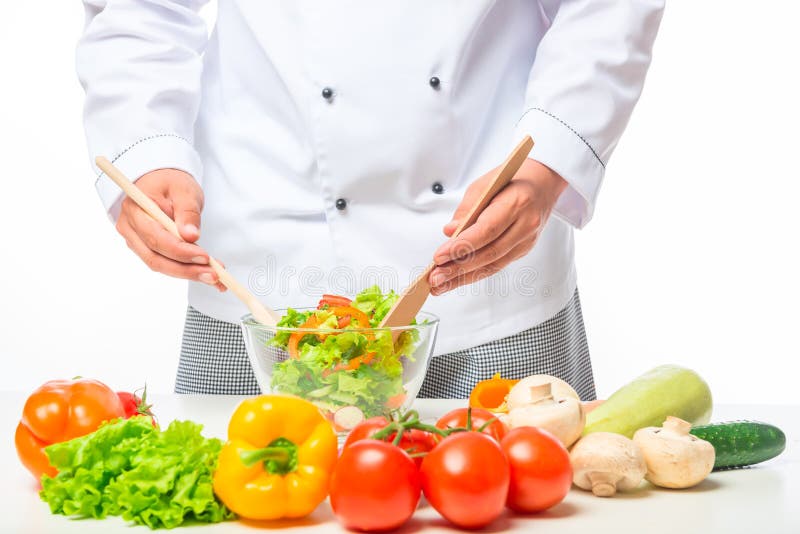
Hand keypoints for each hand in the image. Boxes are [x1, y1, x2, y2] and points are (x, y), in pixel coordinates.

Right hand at [115, 168, 224, 290]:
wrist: (161, 181)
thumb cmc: (170, 182)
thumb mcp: (184, 189)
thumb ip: (187, 211)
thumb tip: (191, 236)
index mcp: (135, 210)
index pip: (156, 237)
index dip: (180, 251)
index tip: (204, 257)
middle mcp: (130, 229)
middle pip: (156, 258)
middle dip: (186, 269)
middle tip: (214, 275)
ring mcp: (137, 241)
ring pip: (161, 264)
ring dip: (188, 273)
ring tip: (214, 278)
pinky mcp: (148, 248)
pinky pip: (166, 263)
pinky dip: (186, 270)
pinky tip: (206, 274)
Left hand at [429, 159, 566, 294]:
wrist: (542, 184)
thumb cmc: (510, 181)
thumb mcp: (483, 185)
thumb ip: (466, 210)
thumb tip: (450, 232)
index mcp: (516, 203)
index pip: (486, 231)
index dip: (462, 246)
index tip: (439, 256)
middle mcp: (525, 225)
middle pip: (489, 254)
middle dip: (459, 269)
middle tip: (435, 278)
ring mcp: (526, 241)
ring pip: (493, 266)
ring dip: (463, 278)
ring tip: (440, 285)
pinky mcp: (523, 250)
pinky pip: (497, 266)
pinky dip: (475, 274)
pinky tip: (457, 279)